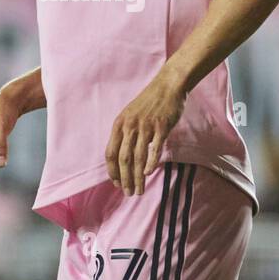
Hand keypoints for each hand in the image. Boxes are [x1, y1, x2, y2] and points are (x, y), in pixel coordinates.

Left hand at [105, 73, 186, 196]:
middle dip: (125, 179)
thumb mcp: (130, 115)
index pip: (111, 153)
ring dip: (137, 177)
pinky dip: (151, 162)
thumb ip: (125, 134)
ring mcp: (146, 126)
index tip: (116, 184)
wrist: (168, 86)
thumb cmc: (149, 102)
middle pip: (124, 159)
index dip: (112, 171)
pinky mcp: (161, 126)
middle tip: (128, 193)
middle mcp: (130, 126)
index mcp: (119, 124)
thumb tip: (122, 158)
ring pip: (138, 157)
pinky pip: (155, 148)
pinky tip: (149, 173)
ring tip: (139, 190)